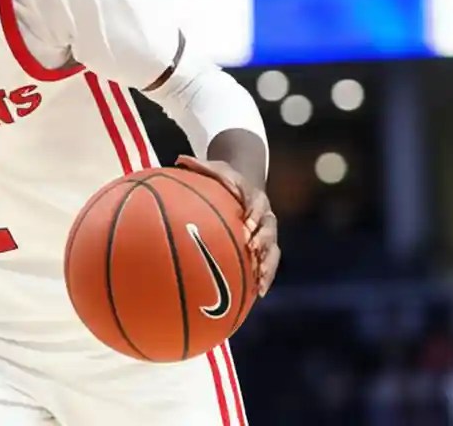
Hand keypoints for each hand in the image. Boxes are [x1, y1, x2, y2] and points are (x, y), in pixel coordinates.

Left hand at [174, 156, 279, 296]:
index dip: (255, 215)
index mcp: (254, 197)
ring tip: (260, 283)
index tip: (247, 225)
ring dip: (268, 267)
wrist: (247, 185)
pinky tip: (257, 294)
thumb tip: (179, 158)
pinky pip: (269, 264)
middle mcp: (265, 216)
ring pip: (273, 251)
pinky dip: (265, 278)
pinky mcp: (266, 247)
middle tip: (253, 252)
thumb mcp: (215, 169)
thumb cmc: (225, 180)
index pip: (257, 205)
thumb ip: (199, 165)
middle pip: (269, 230)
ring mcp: (267, 233)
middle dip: (263, 242)